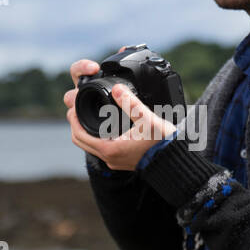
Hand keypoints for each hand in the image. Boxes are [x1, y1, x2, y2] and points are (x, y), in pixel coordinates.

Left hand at [64, 53, 177, 171]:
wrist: (176, 161)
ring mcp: (115, 161)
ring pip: (90, 146)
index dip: (73, 120)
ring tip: (88, 114)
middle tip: (77, 109)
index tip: (73, 106)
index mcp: (110, 149)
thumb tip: (117, 88)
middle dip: (76, 125)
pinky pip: (101, 149)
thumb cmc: (162, 143)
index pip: (79, 135)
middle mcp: (109, 158)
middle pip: (81, 141)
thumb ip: (131, 103)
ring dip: (86, 131)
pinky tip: (105, 126)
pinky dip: (97, 137)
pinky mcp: (122, 162)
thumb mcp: (147, 120)